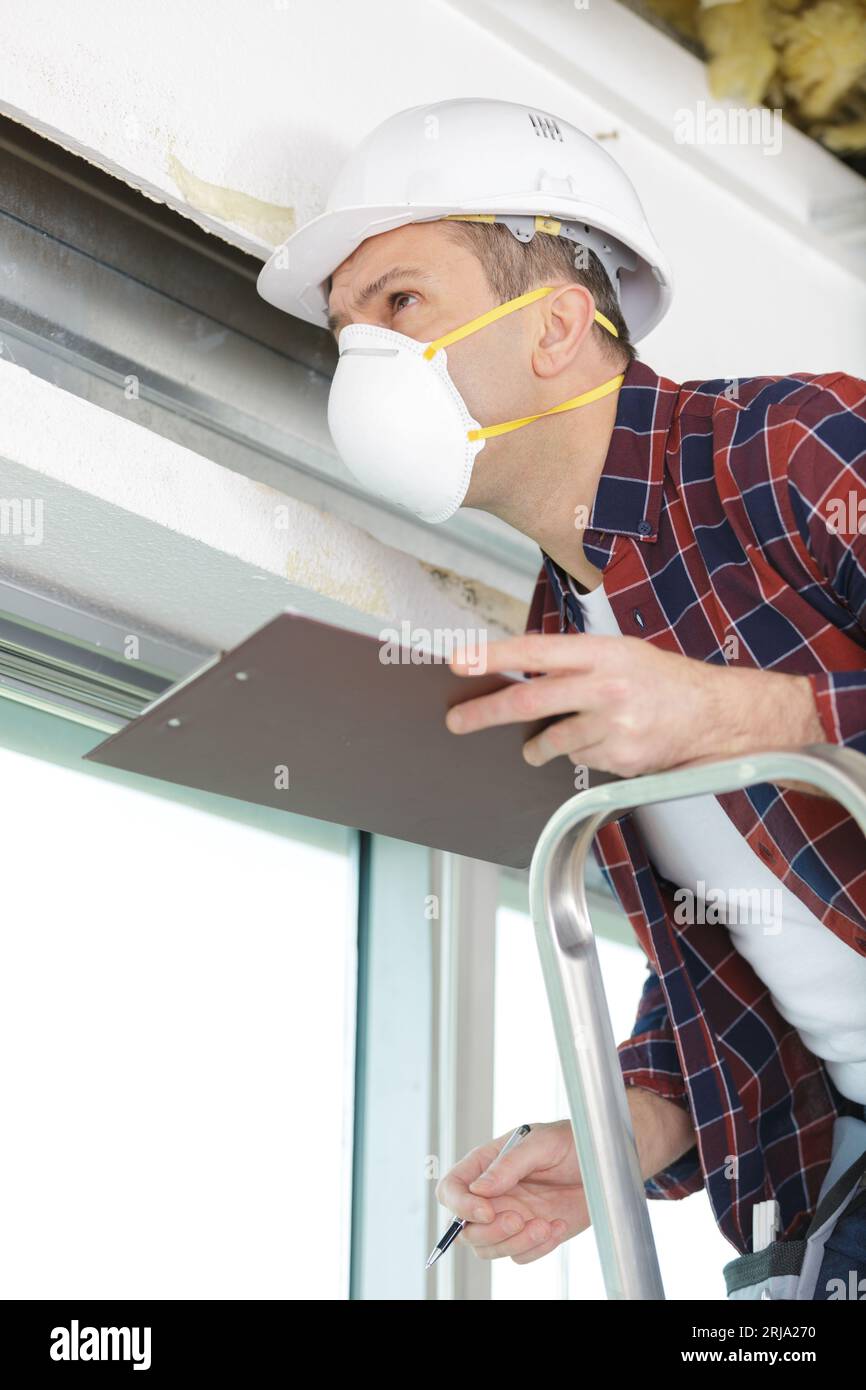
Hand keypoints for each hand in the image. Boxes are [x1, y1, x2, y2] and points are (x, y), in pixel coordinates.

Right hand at [435, 1090, 695, 1264]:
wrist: (605, 1163)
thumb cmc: (572, 1141)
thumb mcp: (541, 1143)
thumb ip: (509, 1164)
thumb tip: (479, 1189)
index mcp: (485, 1164)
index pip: (451, 1189)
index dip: (460, 1205)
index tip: (486, 1211)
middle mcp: (492, 1194)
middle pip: (465, 1229)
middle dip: (489, 1232)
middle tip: (518, 1220)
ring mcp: (510, 1216)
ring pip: (489, 1249)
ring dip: (515, 1244)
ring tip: (545, 1225)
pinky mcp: (531, 1234)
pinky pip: (520, 1256)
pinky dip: (538, 1248)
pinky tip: (557, 1225)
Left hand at [446, 634, 824, 777]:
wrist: (716, 714)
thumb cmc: (663, 680)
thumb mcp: (620, 653)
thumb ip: (573, 661)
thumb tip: (518, 672)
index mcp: (603, 653)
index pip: (535, 651)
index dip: (493, 657)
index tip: (459, 662)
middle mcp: (607, 687)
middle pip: (529, 700)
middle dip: (485, 713)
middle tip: (457, 721)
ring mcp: (615, 726)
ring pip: (552, 741)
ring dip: (539, 745)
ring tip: (539, 743)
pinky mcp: (622, 758)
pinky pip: (581, 760)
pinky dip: (581, 754)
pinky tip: (607, 742)